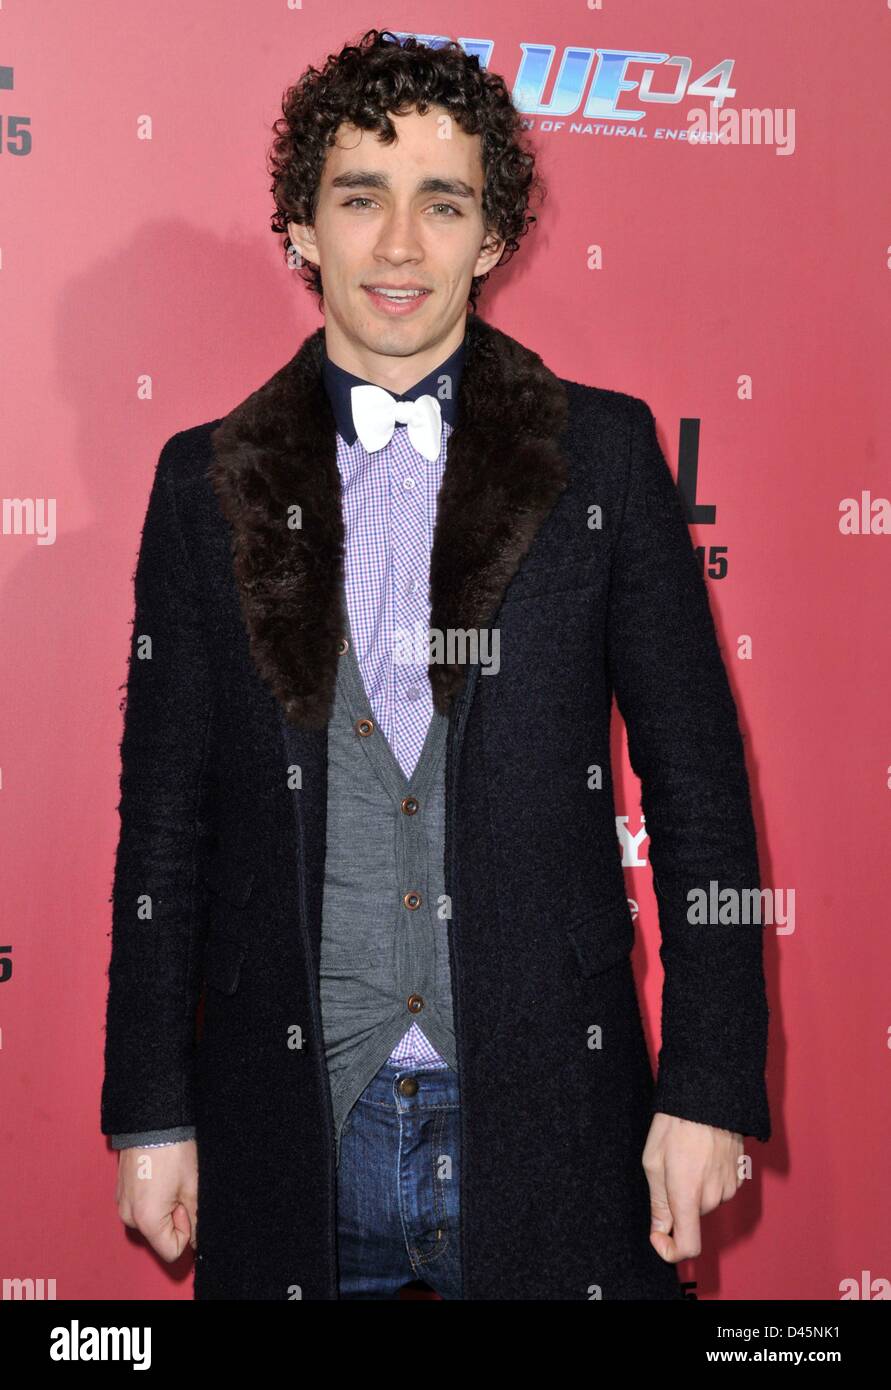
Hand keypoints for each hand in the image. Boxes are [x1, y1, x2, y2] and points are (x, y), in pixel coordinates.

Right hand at [115, 1140, 198, 1261]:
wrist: (150, 1121)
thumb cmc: (172, 1151)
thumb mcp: (192, 1187)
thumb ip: (196, 1220)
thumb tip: (197, 1239)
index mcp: (146, 1220)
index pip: (172, 1250)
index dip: (186, 1231)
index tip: (185, 1204)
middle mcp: (129, 1217)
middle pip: (160, 1235)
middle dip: (174, 1217)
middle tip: (178, 1188)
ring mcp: (122, 1204)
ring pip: (151, 1221)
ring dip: (163, 1207)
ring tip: (168, 1179)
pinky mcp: (121, 1192)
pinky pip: (141, 1208)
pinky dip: (153, 1198)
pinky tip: (158, 1176)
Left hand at [642, 1112, 742, 1261]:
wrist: (708, 1094)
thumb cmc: (676, 1122)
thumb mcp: (653, 1160)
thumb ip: (658, 1201)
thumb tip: (660, 1227)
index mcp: (688, 1194)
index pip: (688, 1246)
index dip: (670, 1250)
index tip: (659, 1236)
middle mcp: (713, 1196)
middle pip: (691, 1216)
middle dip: (677, 1200)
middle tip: (668, 1168)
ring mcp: (729, 1186)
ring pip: (705, 1201)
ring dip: (694, 1187)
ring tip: (686, 1154)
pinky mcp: (739, 1175)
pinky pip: (719, 1188)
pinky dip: (708, 1179)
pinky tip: (702, 1154)